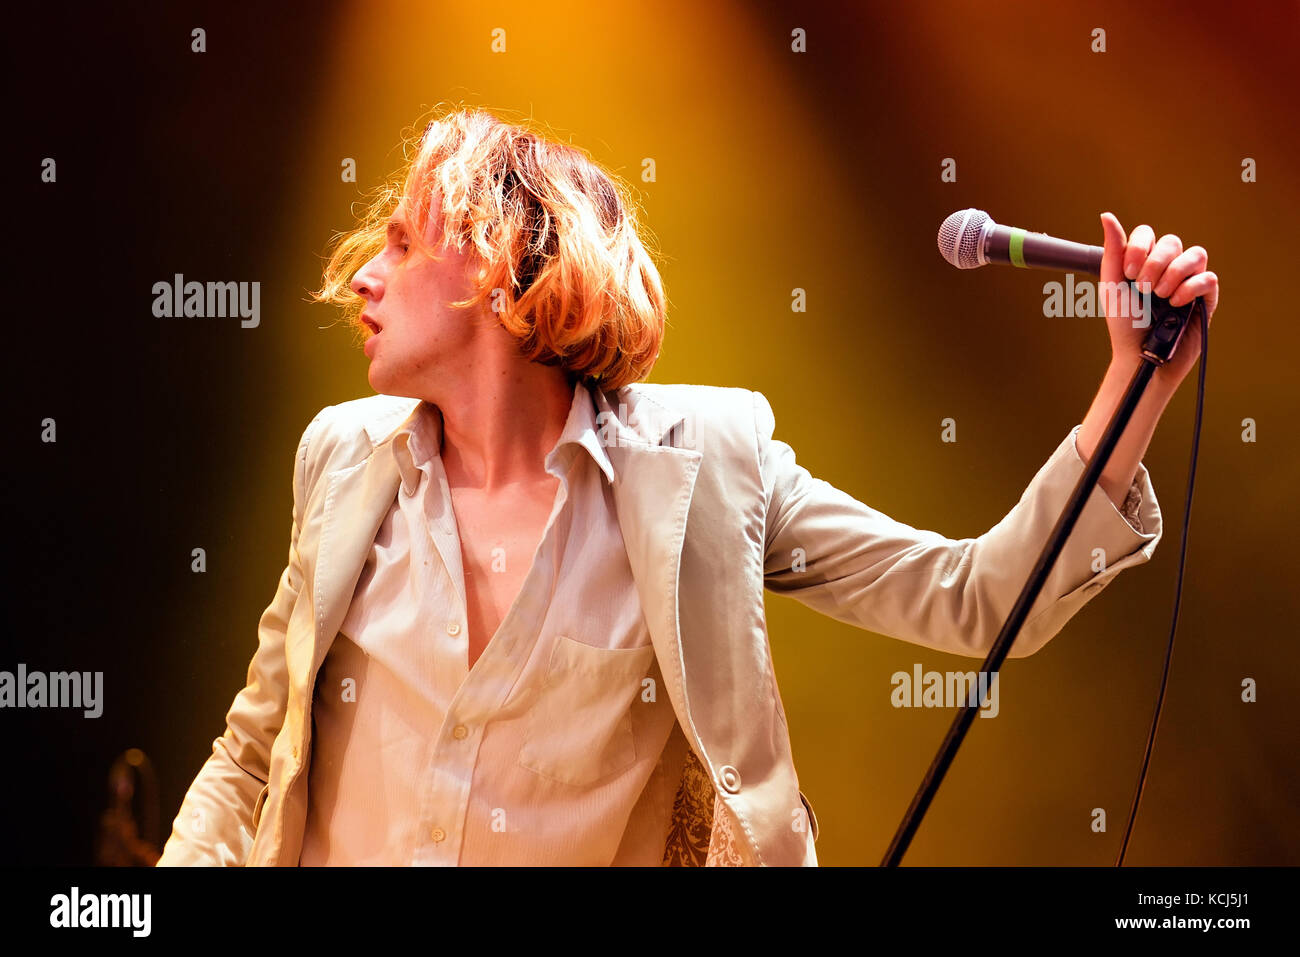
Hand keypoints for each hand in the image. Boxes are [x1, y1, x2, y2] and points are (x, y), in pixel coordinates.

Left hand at [1098, 212, 1218, 391]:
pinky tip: (1175, 304)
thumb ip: (1112, 251)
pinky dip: (1189, 289)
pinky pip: (1208, 278)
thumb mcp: (1112, 286)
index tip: (1128, 273)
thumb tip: (1107, 216)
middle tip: (1143, 289)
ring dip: (1173, 274)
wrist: (1139, 356)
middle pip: (1172, 241)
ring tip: (1160, 296)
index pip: (1147, 233)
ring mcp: (1189, 281)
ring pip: (1195, 254)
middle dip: (1154, 264)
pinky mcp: (1205, 298)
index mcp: (1143, 262)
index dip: (1138, 247)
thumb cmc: (1124, 324)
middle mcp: (1168, 267)